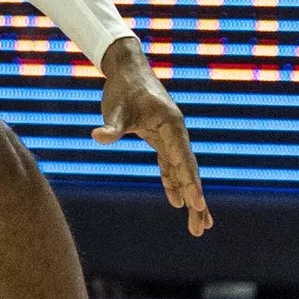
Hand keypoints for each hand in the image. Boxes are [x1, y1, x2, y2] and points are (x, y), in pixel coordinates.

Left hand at [93, 36, 211, 235]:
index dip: (189, 183)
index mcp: (171, 126)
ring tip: (199, 224)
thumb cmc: (123, 88)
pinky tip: (177, 201)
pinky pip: (170, 166)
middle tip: (201, 228)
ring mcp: (170, 138)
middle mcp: (176, 134)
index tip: (197, 204)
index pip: (182, 160)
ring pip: (183, 172)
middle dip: (196, 201)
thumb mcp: (116, 108)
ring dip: (189, 197)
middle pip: (189, 172)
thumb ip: (112, 127)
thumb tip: (98, 136)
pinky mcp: (160, 139)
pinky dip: (173, 183)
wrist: (128, 69)